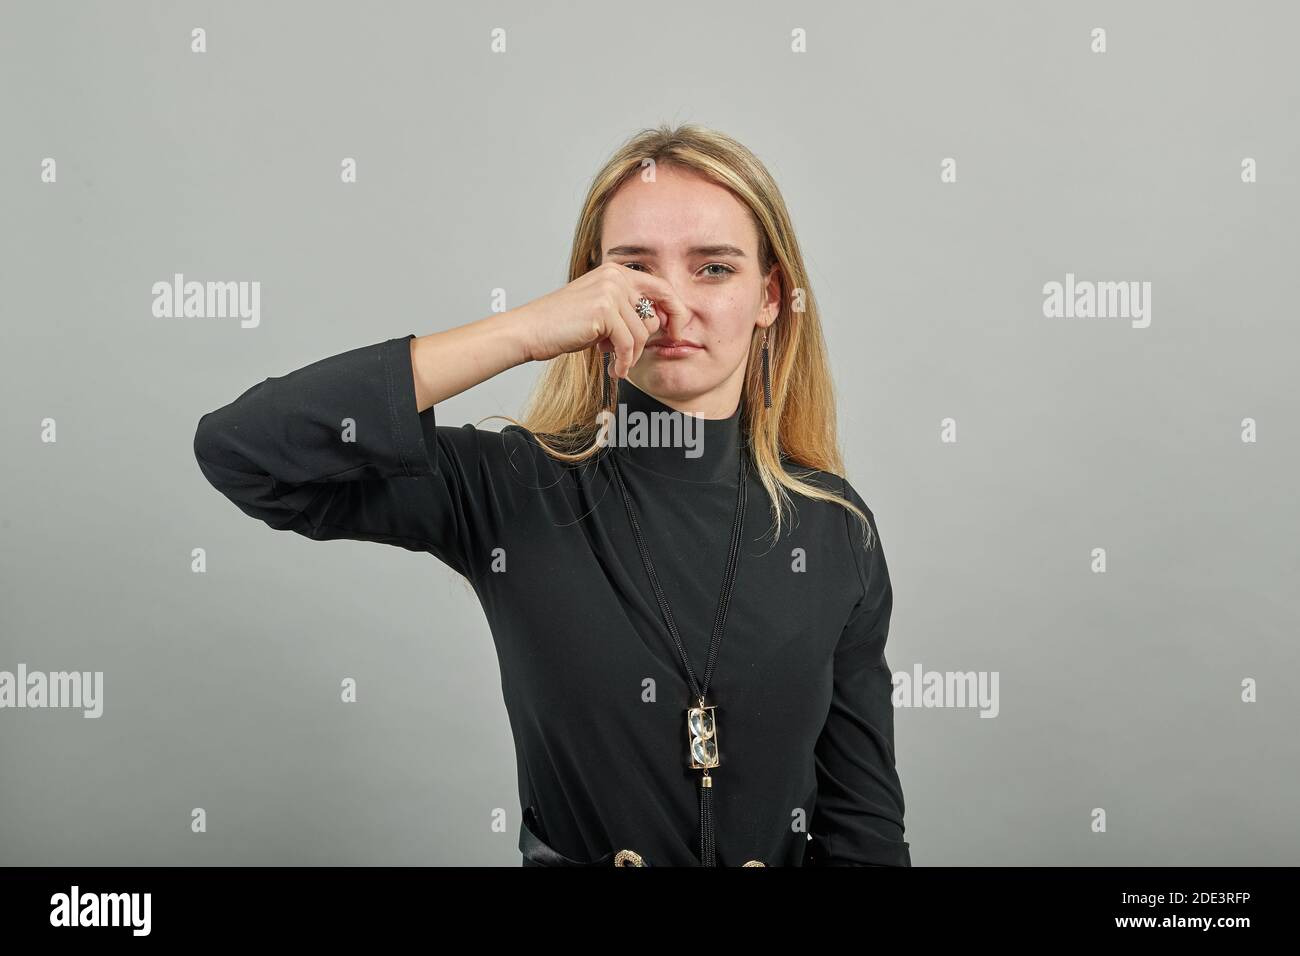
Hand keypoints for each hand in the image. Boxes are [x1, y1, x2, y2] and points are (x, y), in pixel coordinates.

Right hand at [511, 262, 688, 378]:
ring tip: (617, 365)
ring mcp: (609, 291)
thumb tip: (662, 323)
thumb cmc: (562, 325)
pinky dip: (625, 362)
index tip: (677, 332)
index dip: (676, 311)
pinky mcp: (603, 310)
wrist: (530, 330)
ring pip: (642, 334)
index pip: (662, 287)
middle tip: (629, 356)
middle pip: (654, 315)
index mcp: (616, 272)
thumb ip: (627, 310)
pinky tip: (615, 370)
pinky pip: (629, 344)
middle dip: (646, 341)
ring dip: (631, 356)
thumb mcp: (600, 310)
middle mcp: (615, 276)